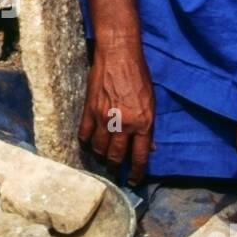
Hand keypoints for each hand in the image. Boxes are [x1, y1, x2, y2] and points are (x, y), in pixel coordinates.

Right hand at [79, 37, 154, 184]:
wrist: (118, 56)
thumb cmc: (139, 76)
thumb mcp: (151, 102)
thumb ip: (149, 126)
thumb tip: (150, 147)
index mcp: (142, 124)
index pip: (139, 157)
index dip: (136, 172)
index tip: (133, 180)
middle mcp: (123, 125)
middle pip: (115, 156)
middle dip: (115, 167)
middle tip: (115, 169)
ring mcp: (104, 119)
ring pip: (98, 149)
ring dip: (101, 155)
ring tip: (102, 155)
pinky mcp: (89, 111)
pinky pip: (85, 134)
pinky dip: (87, 141)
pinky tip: (90, 142)